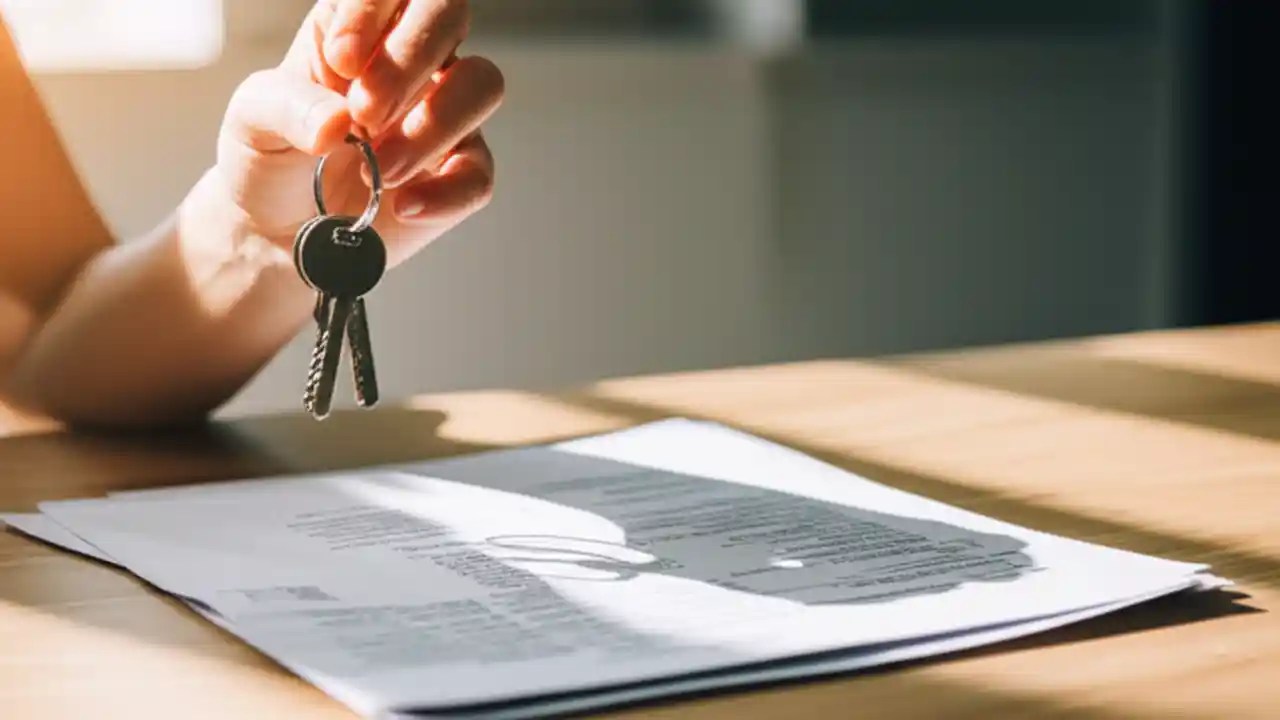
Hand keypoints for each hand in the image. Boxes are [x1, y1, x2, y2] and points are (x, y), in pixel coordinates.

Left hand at [213, 0, 503, 267]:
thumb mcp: (252, 121)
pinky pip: (478, 173)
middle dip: (408, 60)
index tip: (342, 62)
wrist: (279, 231)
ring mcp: (443, 116)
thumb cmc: (270, 158)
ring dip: (431, 126)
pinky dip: (444, 193)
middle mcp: (411, 62)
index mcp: (359, 28)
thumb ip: (285, 107)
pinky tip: (403, 205)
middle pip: (447, 14)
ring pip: (481, 84)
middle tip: (365, 113)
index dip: (374, 12)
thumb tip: (338, 121)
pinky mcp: (459, 174)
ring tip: (378, 168)